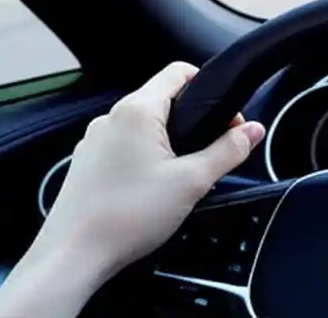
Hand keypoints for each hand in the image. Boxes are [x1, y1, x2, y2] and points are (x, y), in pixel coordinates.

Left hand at [0, 63, 264, 316]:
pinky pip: (124, 146)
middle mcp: (111, 117)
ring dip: (168, 142)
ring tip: (180, 178)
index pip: (178, 72)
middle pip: (163, 100)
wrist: (72, 256)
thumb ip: (228, 151)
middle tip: (210, 155)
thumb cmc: (130, 215)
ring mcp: (93, 140)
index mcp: (137, 110)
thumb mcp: (192, 182)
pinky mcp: (85, 164)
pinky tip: (150, 190)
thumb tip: (254, 130)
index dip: (209, 87)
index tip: (227, 120)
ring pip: (143, 126)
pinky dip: (144, 158)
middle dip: (192, 121)